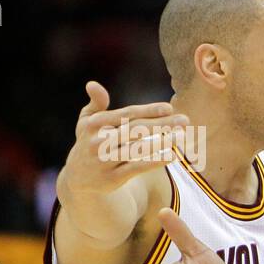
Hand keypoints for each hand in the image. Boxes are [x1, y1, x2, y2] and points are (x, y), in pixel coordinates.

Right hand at [61, 81, 187, 194]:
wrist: (78, 178)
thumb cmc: (89, 142)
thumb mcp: (86, 122)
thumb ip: (95, 103)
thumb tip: (93, 84)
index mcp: (94, 124)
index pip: (127, 115)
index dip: (149, 111)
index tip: (169, 108)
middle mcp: (98, 141)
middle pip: (135, 130)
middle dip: (162, 124)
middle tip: (185, 120)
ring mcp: (105, 161)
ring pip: (138, 149)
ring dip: (162, 142)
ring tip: (182, 135)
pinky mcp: (112, 178)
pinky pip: (137, 168)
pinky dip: (154, 162)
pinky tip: (172, 155)